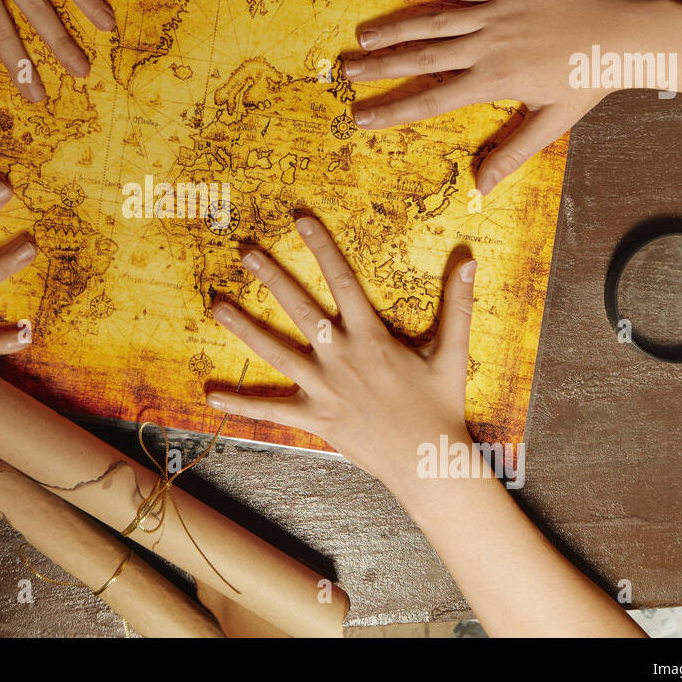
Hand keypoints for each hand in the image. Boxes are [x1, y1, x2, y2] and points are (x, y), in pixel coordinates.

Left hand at [205, 216, 476, 483]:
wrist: (429, 461)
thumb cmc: (441, 407)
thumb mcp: (452, 353)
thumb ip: (458, 305)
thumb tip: (469, 261)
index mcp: (371, 337)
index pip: (343, 281)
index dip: (322, 248)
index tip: (301, 221)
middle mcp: (341, 357)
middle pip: (300, 309)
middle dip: (272, 279)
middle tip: (246, 253)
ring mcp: (324, 388)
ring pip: (276, 352)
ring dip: (245, 330)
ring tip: (217, 308)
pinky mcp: (314, 418)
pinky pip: (272, 410)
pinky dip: (242, 404)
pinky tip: (211, 396)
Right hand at [343, 0, 659, 194]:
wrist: (625, 33)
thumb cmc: (588, 82)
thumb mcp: (551, 123)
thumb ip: (512, 153)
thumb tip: (483, 188)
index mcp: (494, 81)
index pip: (432, 99)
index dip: (392, 109)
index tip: (361, 117)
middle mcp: (488, 45)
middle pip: (422, 56)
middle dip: (380, 66)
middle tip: (345, 70)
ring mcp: (496, 11)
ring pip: (435, 19)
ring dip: (396, 27)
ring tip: (364, 36)